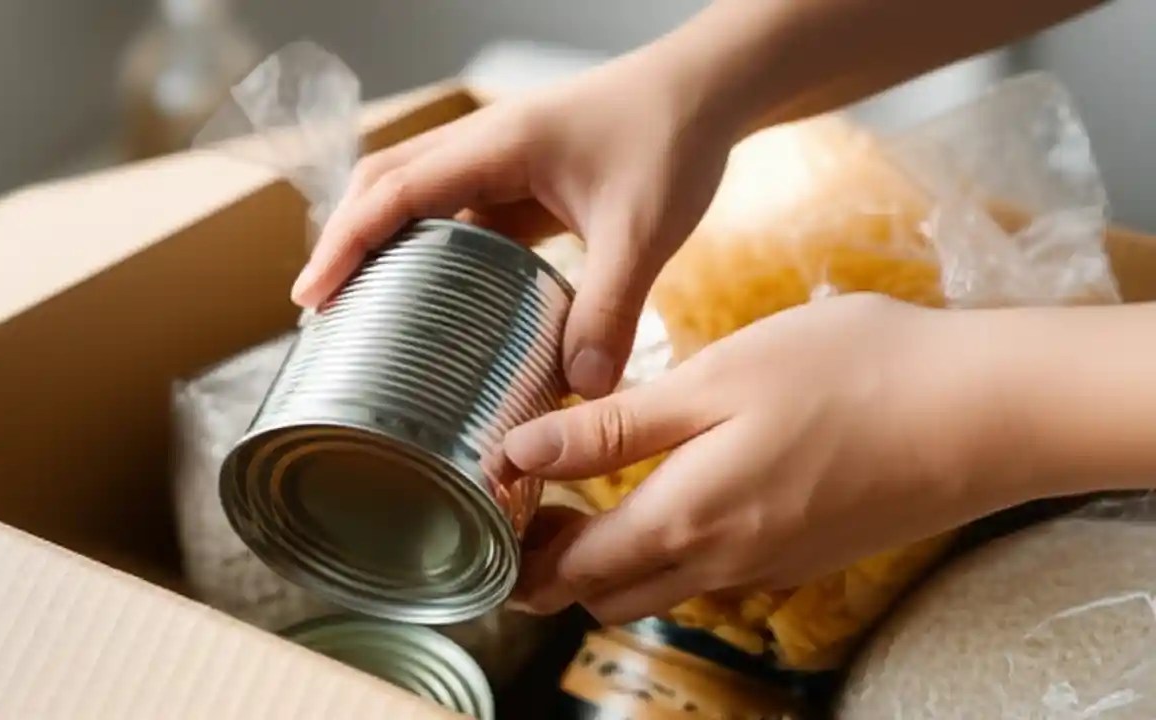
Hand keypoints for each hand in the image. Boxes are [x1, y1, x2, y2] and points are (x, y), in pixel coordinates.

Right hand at [291, 47, 740, 398]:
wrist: (711, 90)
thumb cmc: (674, 138)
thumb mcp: (643, 229)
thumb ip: (612, 307)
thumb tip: (582, 390)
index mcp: (496, 147)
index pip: (395, 191)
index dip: (346, 243)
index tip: (310, 296)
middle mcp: (485, 148)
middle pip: (385, 185)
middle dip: (345, 241)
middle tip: (321, 309)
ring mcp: (503, 161)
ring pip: (421, 200)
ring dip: (387, 246)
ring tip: (365, 310)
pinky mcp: (524, 179)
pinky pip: (464, 218)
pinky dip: (440, 255)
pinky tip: (443, 300)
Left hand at [507, 294, 1022, 623]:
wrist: (978, 413)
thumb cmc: (845, 376)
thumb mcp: (712, 382)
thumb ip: (612, 427)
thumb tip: (517, 456)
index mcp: (685, 520)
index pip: (573, 572)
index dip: (522, 555)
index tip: (492, 518)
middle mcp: (720, 563)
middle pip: (612, 595)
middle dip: (559, 569)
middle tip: (532, 510)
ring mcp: (768, 566)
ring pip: (664, 588)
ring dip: (616, 561)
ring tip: (593, 496)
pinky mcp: (806, 553)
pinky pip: (716, 572)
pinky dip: (675, 549)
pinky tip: (680, 489)